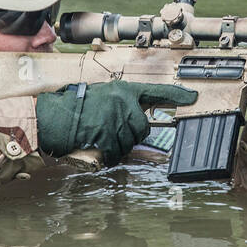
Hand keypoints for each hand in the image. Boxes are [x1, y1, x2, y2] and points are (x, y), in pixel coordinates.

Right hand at [37, 81, 197, 164]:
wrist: (53, 117)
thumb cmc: (75, 108)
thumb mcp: (103, 98)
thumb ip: (123, 106)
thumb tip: (142, 124)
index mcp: (123, 90)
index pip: (156, 91)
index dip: (176, 95)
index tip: (193, 97)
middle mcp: (122, 101)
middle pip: (142, 128)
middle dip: (131, 135)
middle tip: (112, 132)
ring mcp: (114, 118)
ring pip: (130, 142)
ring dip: (119, 146)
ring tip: (102, 138)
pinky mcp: (106, 133)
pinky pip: (117, 152)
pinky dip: (110, 155)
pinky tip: (100, 149)